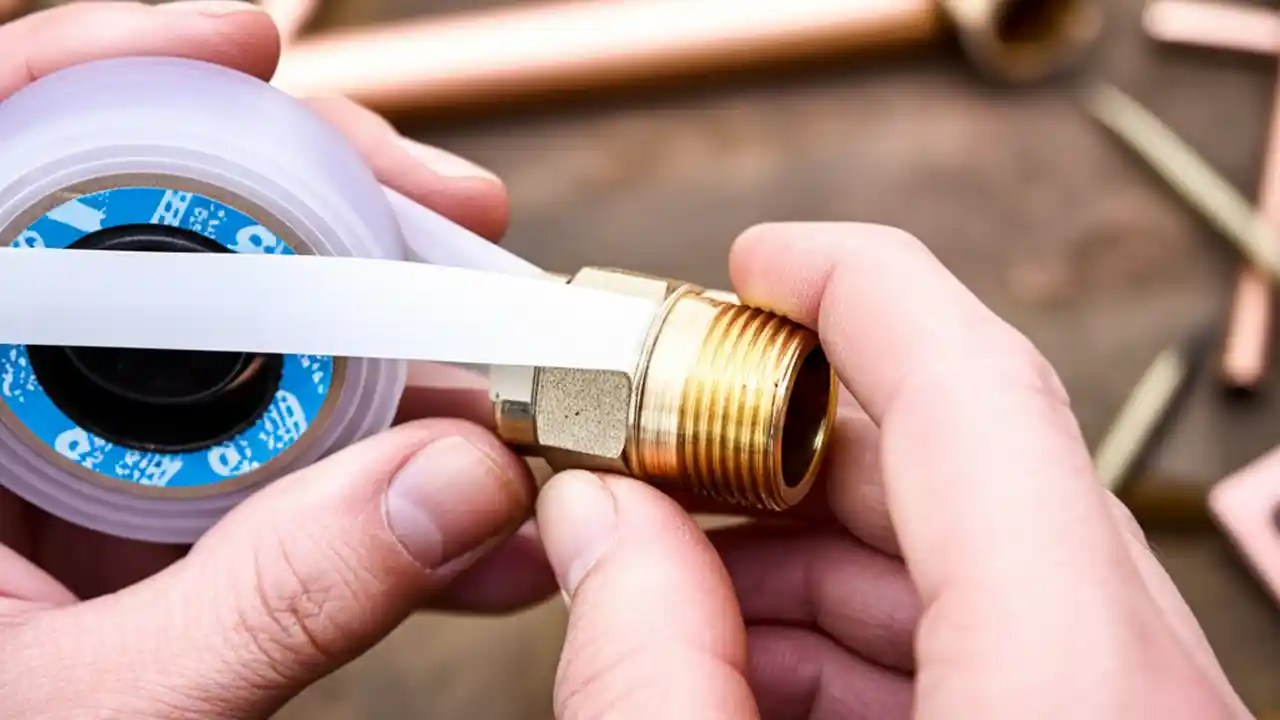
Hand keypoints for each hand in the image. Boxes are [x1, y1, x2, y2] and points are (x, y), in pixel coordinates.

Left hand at [0, 3, 554, 716]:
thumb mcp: (104, 709)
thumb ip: (271, 601)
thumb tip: (463, 483)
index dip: (115, 71)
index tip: (248, 41)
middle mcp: (5, 398)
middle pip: (151, 222)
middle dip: (321, 202)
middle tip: (443, 217)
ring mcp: (77, 451)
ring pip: (235, 334)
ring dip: (387, 346)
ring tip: (492, 375)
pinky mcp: (141, 514)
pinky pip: (267, 447)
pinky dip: (375, 468)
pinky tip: (465, 500)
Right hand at [537, 224, 1250, 717]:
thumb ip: (645, 667)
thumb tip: (600, 517)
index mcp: (1071, 688)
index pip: (982, 395)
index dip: (860, 291)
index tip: (762, 260)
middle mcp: (1139, 694)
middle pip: (969, 475)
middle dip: (791, 441)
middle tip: (661, 443)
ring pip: (976, 566)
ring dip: (811, 549)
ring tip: (671, 568)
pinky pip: (991, 648)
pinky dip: (859, 637)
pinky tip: (743, 655)